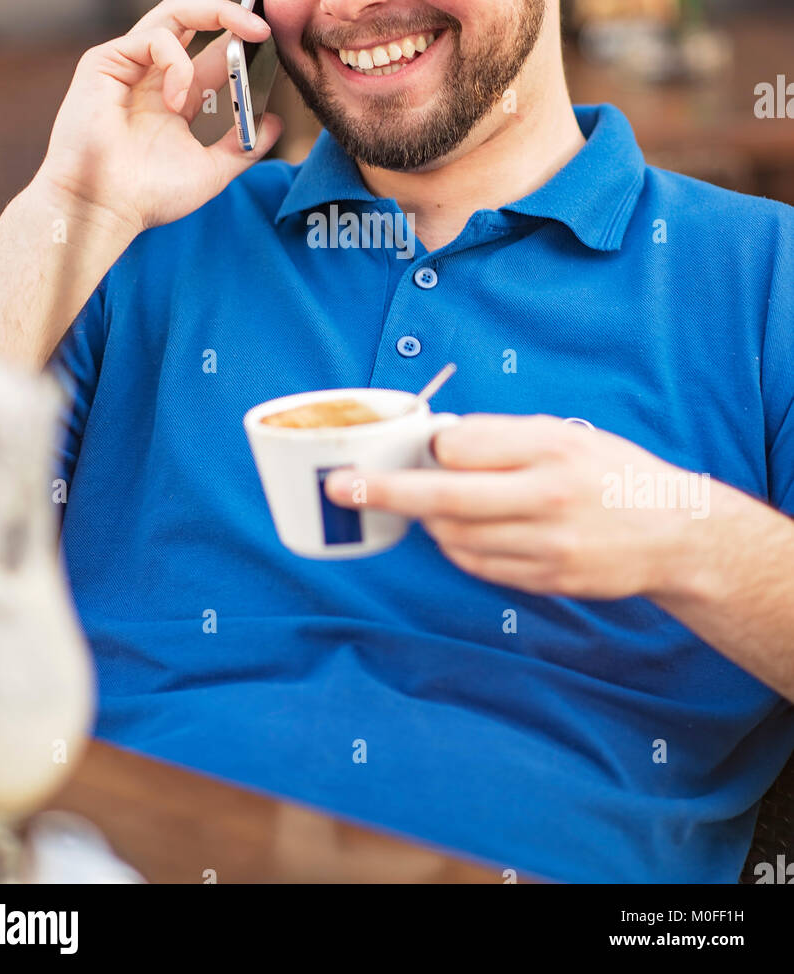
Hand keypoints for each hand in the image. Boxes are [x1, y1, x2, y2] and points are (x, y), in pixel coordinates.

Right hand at [36, 0, 282, 235]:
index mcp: (176, 91)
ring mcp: (128, 62)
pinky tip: (178, 97)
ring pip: (176, 11)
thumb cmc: (148, 195)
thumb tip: (275, 121)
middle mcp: (153, 71)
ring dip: (221, 11)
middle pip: (189, 9)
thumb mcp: (212, 170)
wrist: (104, 209)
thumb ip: (245, 144)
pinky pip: (154, 39)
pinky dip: (177, 63)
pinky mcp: (105, 61)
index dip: (236, 17)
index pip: (211, 43)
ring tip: (255, 29)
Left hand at [324, 415, 711, 597]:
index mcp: (550, 448)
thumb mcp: (566, 435)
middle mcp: (546, 497)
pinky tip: (462, 533)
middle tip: (339, 487)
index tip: (423, 447)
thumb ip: (504, 438)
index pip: (460, 446)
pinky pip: (478, 566)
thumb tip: (437, 443)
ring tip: (430, 506)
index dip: (434, 447)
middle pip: (443, 497)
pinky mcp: (546, 579)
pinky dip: (458, 548)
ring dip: (429, 521)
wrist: (675, 533)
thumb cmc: (612, 473)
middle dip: (384, 491)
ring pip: (454, 537)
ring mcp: (546, 545)